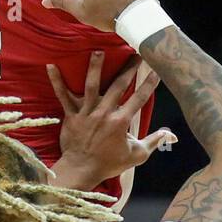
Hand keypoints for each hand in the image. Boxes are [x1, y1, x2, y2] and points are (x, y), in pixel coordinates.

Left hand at [48, 51, 175, 189]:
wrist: (81, 170)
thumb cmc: (109, 163)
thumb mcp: (136, 155)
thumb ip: (154, 141)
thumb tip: (170, 134)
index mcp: (121, 121)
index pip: (139, 98)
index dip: (149, 84)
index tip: (156, 70)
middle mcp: (105, 113)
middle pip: (118, 85)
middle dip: (128, 68)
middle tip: (135, 53)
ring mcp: (86, 112)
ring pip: (91, 85)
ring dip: (94, 67)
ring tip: (98, 50)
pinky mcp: (71, 115)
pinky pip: (63, 95)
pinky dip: (56, 81)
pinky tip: (51, 66)